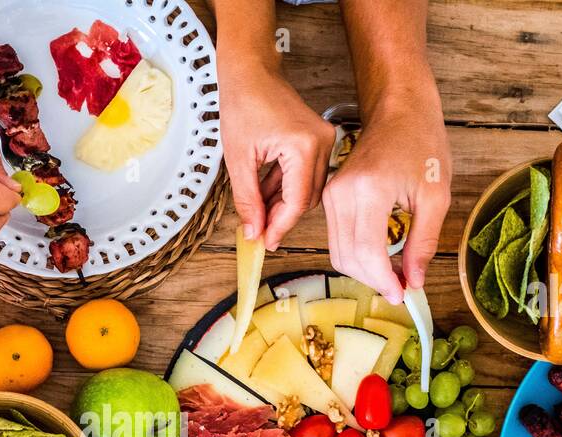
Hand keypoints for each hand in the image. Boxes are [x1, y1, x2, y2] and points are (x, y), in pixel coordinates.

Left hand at [220, 62, 334, 250]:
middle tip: (259, 232)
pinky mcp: (318, 139)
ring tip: (259, 213)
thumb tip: (254, 232)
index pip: (297, 201)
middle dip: (282, 218)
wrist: (251, 71)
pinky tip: (266, 194)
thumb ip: (247, 200)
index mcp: (303, 147)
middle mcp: (321, 143)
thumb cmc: (243, 104)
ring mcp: (323, 140)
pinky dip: (286, 188)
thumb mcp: (238, 160)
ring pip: (308, 189)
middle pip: (307, 198)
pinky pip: (306, 174)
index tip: (265, 241)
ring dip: (283, 204)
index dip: (280, 226)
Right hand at [323, 104, 450, 302]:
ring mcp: (330, 196)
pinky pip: (337, 240)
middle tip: (402, 288)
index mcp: (369, 191)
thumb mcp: (435, 197)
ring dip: (365, 271)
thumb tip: (414, 281)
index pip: (367, 252)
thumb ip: (423, 243)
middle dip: (375, 280)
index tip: (403, 295)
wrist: (398, 111)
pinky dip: (357, 256)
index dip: (384, 281)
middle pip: (348, 258)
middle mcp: (341, 195)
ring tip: (394, 275)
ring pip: (339, 253)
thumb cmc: (422, 145)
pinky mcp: (328, 198)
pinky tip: (381, 258)